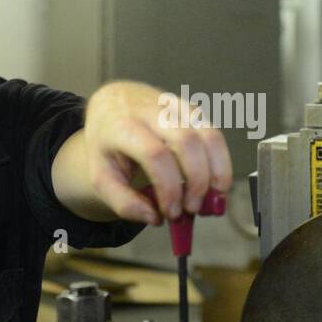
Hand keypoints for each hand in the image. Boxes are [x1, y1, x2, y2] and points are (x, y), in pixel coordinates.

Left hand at [82, 81, 232, 224]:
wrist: (112, 103)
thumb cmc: (107, 142)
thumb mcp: (100, 175)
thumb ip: (124, 202)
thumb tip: (154, 218)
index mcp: (123, 126)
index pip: (154, 154)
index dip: (169, 187)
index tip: (172, 211)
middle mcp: (151, 110)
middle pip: (187, 141)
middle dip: (197, 181)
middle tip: (193, 208)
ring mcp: (175, 106)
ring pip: (208, 134)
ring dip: (217, 171)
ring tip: (213, 199)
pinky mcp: (192, 109)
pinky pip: (214, 134)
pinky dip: (221, 162)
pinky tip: (215, 184)